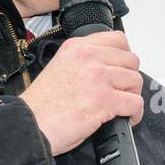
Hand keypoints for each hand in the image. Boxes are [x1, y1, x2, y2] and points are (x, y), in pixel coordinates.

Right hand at [18, 30, 142, 156]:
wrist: (28, 124)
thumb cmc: (40, 105)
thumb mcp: (59, 67)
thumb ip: (82, 63)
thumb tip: (107, 70)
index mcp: (77, 47)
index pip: (117, 39)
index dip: (124, 57)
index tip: (121, 70)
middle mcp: (89, 57)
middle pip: (131, 60)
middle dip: (129, 78)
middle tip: (122, 92)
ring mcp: (98, 77)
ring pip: (135, 80)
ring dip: (132, 96)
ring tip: (123, 107)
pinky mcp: (104, 100)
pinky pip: (135, 103)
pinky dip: (135, 114)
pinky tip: (127, 119)